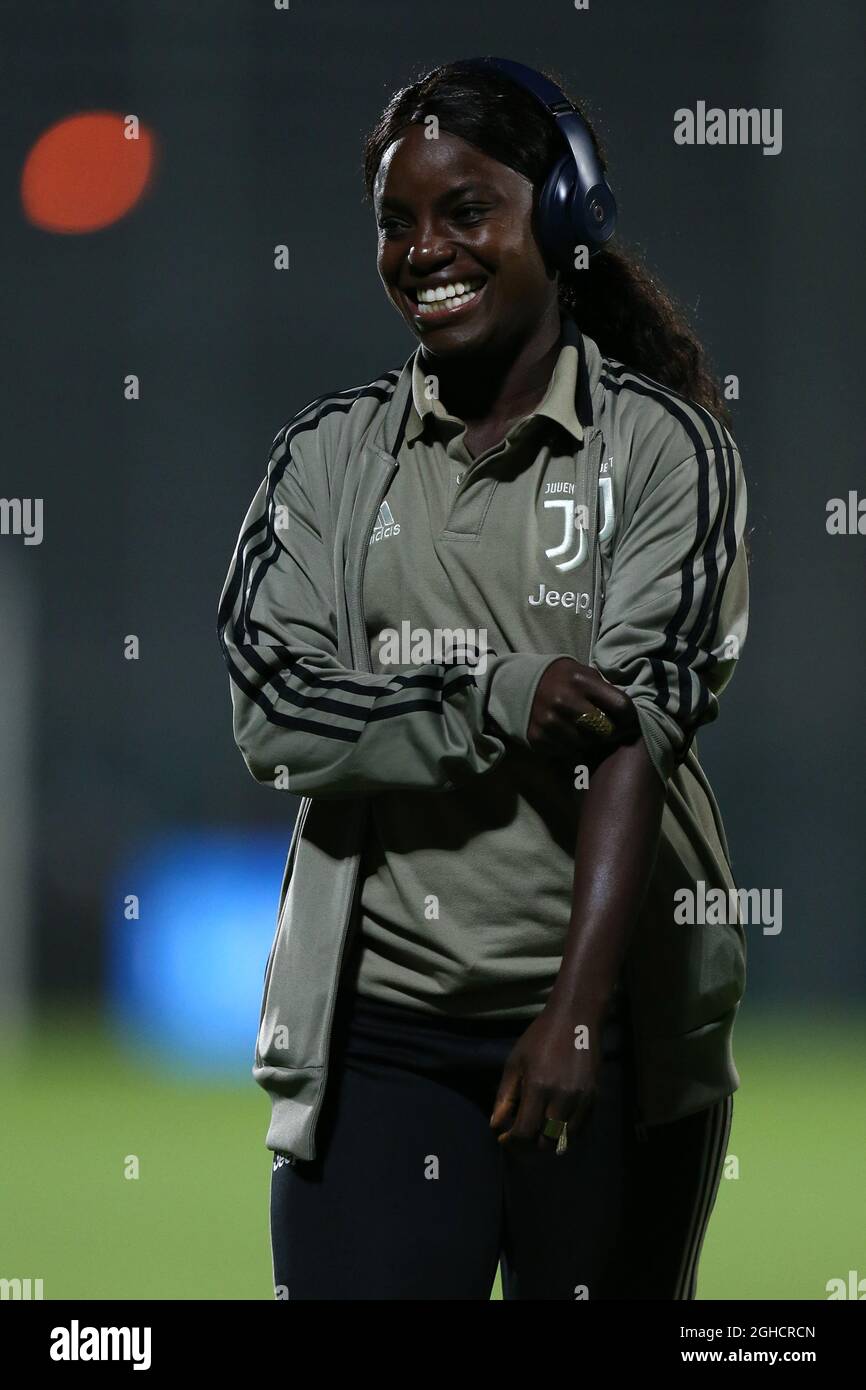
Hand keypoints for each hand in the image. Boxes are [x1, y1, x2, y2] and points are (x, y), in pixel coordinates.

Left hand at [489, 998, 603, 1152]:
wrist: (577, 1019)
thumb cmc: (540, 1037)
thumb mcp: (515, 1062)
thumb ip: (505, 1096)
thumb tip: (496, 1125)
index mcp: (539, 1087)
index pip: (525, 1131)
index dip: (512, 1141)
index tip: (504, 1138)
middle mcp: (563, 1098)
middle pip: (546, 1142)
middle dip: (529, 1146)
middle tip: (520, 1138)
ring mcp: (582, 1100)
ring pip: (564, 1140)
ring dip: (548, 1142)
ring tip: (536, 1133)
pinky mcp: (595, 1099)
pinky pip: (580, 1130)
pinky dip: (565, 1134)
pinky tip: (554, 1126)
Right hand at [528, 657, 637, 758]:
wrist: (518, 685)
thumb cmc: (561, 679)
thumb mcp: (583, 672)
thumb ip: (605, 690)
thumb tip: (629, 715)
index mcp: (580, 681)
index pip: (621, 706)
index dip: (630, 717)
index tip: (629, 721)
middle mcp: (564, 701)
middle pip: (606, 730)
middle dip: (612, 731)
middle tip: (610, 729)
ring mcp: (550, 722)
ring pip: (589, 744)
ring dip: (592, 741)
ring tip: (588, 732)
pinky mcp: (538, 738)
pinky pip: (569, 751)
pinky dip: (573, 746)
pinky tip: (570, 735)